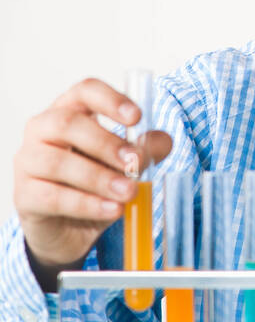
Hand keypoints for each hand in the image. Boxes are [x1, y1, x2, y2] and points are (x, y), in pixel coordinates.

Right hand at [13, 78, 172, 270]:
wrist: (68, 229)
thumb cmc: (93, 185)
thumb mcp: (123, 166)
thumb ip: (144, 150)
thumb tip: (163, 141)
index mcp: (69, 111)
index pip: (85, 91)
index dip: (110, 100)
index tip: (136, 117)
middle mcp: (42, 130)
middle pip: (67, 123)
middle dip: (106, 142)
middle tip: (135, 162)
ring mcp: (28, 162)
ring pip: (58, 162)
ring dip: (99, 177)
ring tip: (128, 192)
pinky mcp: (24, 196)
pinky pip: (53, 197)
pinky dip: (87, 204)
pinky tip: (112, 210)